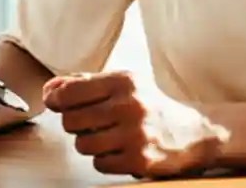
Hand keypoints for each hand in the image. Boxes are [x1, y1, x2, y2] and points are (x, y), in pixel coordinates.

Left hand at [43, 71, 228, 177]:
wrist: (194, 133)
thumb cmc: (152, 106)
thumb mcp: (124, 84)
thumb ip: (85, 82)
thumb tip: (50, 89)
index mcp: (123, 81)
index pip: (69, 91)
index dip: (55, 100)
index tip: (55, 103)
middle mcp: (129, 106)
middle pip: (71, 120)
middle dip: (75, 124)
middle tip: (90, 122)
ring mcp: (135, 134)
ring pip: (82, 145)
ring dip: (89, 143)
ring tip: (107, 137)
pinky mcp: (139, 160)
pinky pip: (99, 164)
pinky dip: (104, 160)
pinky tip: (119, 150)